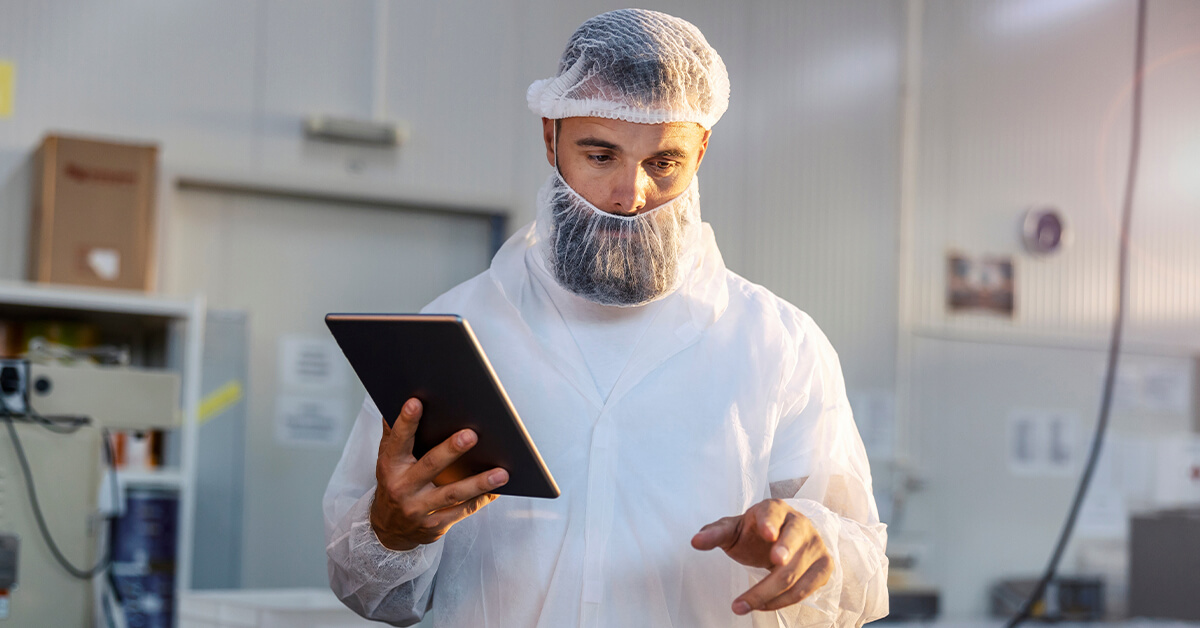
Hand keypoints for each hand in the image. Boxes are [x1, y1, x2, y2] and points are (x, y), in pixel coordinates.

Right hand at [370, 398, 508, 550]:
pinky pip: (463, 511)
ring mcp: (419, 509)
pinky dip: (482, 500)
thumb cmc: (394, 483)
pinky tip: (498, 490)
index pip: (398, 441)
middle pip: (430, 466)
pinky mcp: (435, 525)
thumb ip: (394, 433)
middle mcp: (403, 488)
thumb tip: (396, 400)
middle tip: (472, 435)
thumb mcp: (387, 459)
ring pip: (452, 494)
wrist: (390, 529)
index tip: (416, 402)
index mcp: (390, 466)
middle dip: (451, 450)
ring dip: (479, 483)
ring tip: (502, 473)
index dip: (407, 422)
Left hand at [691, 499, 831, 614]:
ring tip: (740, 606)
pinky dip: (782, 601)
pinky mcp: (823, 566)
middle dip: (783, 554)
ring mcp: (815, 545)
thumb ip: (714, 534)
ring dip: (768, 594)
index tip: (767, 533)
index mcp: (775, 509)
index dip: (770, 522)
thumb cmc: (753, 534)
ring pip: (796, 573)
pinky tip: (761, 605)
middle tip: (772, 564)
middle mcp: (800, 523)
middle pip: (791, 543)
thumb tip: (695, 541)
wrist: (779, 542)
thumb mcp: (732, 531)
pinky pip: (805, 589)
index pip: (773, 513)